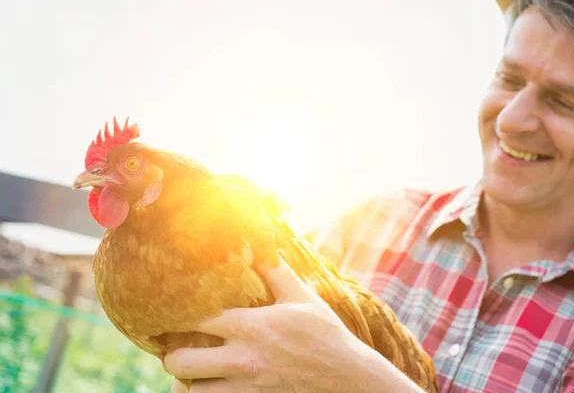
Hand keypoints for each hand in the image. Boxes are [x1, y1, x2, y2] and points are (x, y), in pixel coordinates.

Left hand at [163, 258, 422, 391]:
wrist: (349, 380)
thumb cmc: (325, 336)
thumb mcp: (303, 298)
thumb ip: (276, 271)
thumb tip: (257, 244)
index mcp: (253, 326)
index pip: (195, 318)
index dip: (181, 315)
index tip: (178, 312)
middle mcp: (243, 360)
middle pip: (180, 361)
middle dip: (175, 354)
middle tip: (181, 347)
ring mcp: (246, 389)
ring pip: (190, 392)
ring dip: (189, 382)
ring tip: (194, 371)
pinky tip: (211, 386)